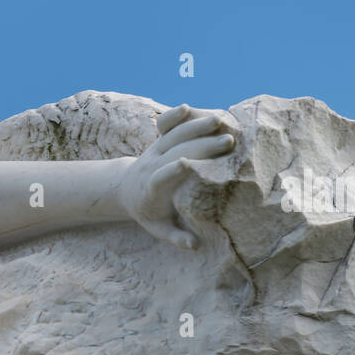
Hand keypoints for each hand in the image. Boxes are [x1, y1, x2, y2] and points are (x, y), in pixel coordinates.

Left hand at [118, 103, 237, 248]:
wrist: (125, 189)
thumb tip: (195, 246)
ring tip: (220, 120)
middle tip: (229, 142)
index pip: (160, 178)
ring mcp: (154, 150)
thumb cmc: (148, 211)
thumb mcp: (158, 228)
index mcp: (151, 189)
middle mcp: (152, 165)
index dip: (170, 171)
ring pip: (173, 134)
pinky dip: (174, 116)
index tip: (186, 164)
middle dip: (201, 145)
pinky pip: (165, 125)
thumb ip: (176, 238)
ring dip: (195, 127)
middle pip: (174, 151)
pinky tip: (188, 108)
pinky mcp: (158, 139)